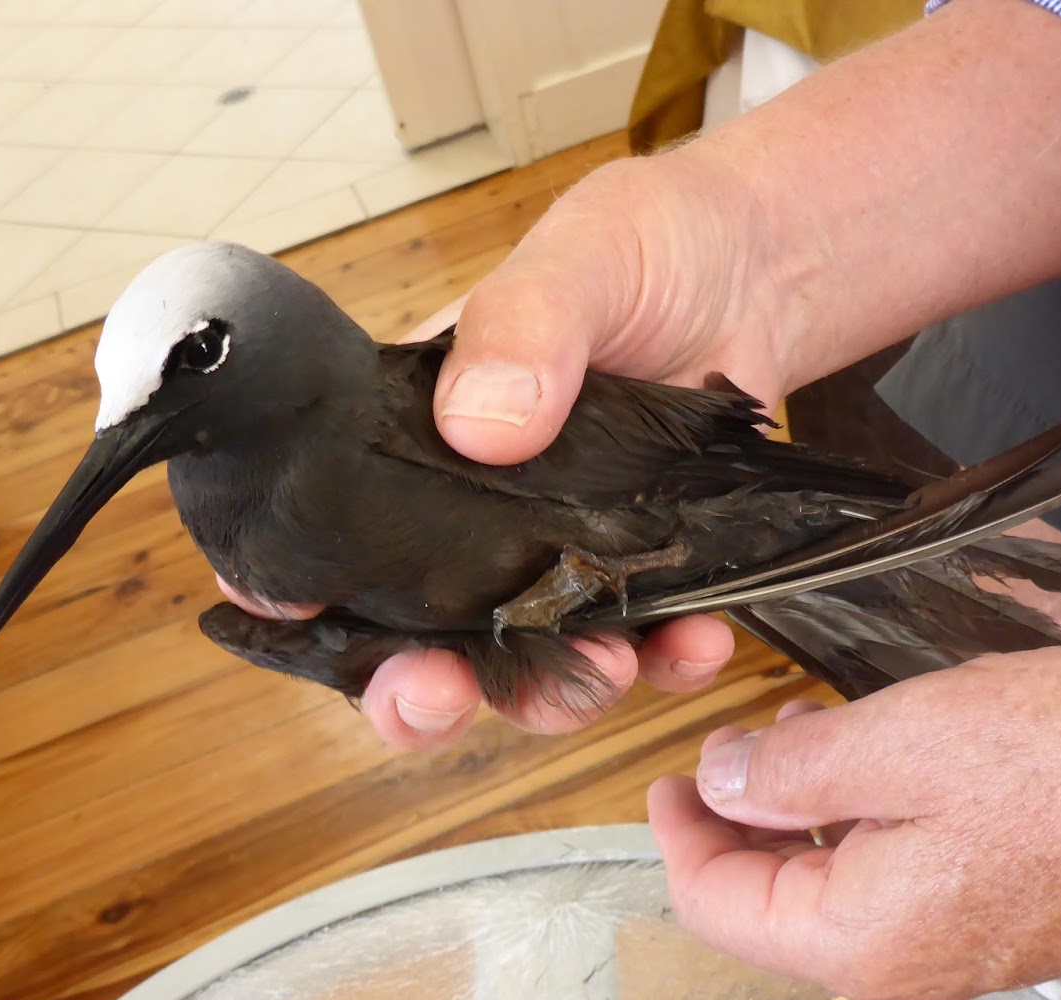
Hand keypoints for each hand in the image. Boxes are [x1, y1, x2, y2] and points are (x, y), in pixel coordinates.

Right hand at [224, 150, 788, 747]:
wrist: (764, 268)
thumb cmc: (650, 247)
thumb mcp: (580, 261)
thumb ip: (523, 328)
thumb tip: (476, 426)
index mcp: (417, 437)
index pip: (329, 528)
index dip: (299, 590)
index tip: (297, 621)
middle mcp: (476, 515)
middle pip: (415, 636)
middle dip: (415, 690)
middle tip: (436, 691)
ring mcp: (562, 553)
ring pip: (526, 665)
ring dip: (551, 691)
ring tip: (602, 664)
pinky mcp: (645, 574)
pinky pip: (645, 647)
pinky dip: (668, 663)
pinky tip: (698, 643)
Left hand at [649, 646, 1060, 999]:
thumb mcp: (912, 738)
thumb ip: (796, 768)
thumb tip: (720, 779)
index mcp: (859, 937)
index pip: (717, 904)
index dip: (678, 832)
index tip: (667, 769)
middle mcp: (902, 964)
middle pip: (772, 902)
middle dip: (740, 818)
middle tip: (740, 735)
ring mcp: (959, 947)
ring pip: (837, 883)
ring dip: (807, 810)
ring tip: (809, 730)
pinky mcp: (1005, 916)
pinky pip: (901, 875)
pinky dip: (868, 817)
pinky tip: (891, 756)